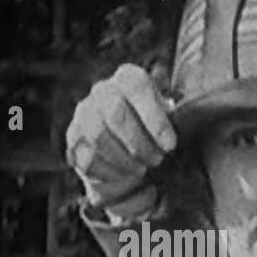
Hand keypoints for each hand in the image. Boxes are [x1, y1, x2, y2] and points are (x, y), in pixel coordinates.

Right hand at [66, 63, 176, 211]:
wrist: (133, 157)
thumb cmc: (160, 136)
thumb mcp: (174, 124)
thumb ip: (178, 118)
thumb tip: (183, 118)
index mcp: (131, 79)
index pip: (137, 85)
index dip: (154, 117)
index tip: (170, 145)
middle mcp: (103, 91)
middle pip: (115, 112)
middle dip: (139, 143)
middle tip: (157, 161)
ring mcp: (84, 113)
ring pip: (98, 134)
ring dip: (124, 158)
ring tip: (142, 170)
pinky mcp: (74, 139)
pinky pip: (86, 156)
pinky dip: (109, 172)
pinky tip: (125, 177)